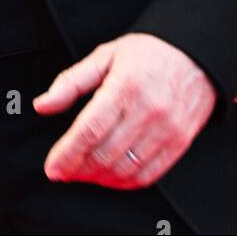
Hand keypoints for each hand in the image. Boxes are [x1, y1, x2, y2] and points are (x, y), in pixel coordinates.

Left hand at [34, 33, 217, 188]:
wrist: (194, 53)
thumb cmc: (148, 53)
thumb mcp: (105, 56)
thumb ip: (71, 82)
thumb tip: (42, 105)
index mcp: (125, 84)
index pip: (90, 129)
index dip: (67, 154)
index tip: (52, 167)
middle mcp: (148, 108)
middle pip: (105, 154)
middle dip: (78, 169)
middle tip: (65, 170)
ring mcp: (167, 128)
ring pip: (125, 169)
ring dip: (99, 178)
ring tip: (84, 172)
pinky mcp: (180, 141)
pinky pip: (148, 174)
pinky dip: (125, 182)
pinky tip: (111, 175)